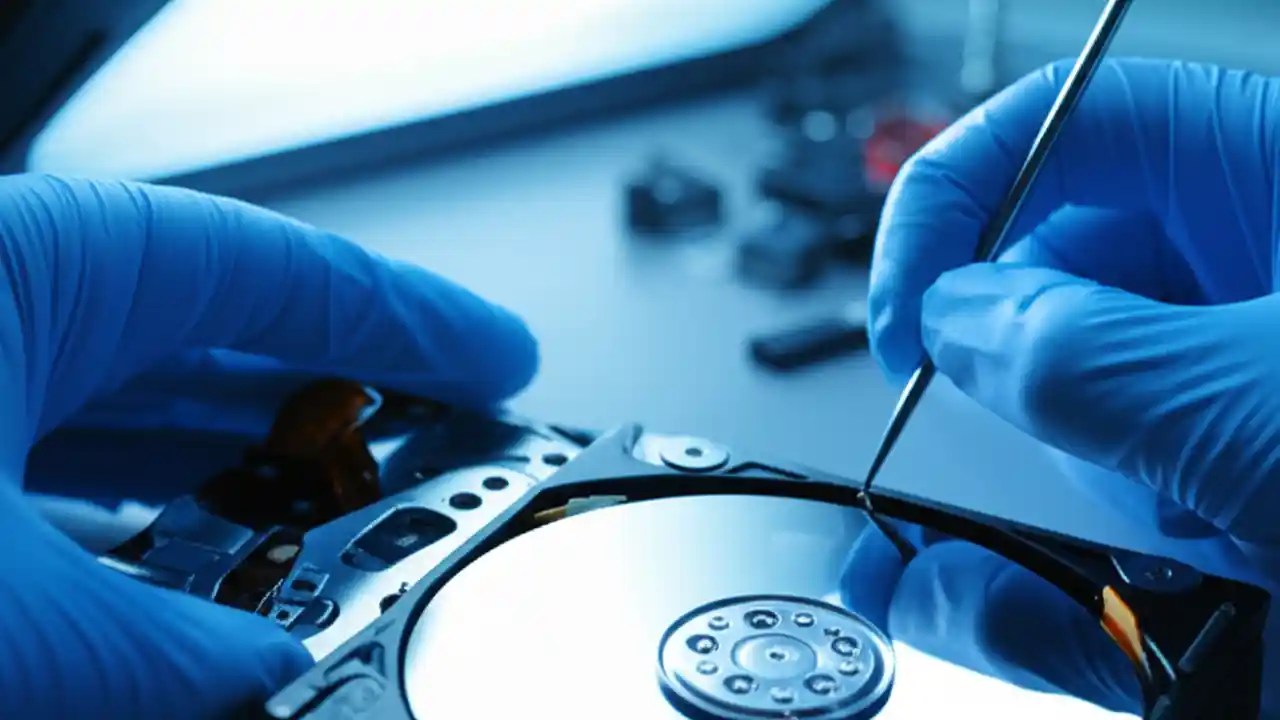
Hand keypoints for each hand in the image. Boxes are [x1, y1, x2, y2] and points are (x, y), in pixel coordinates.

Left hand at [0, 174, 537, 717]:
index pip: (291, 273)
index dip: (421, 323)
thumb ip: (172, 653)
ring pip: (166, 392)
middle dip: (350, 405)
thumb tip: (267, 676)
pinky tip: (208, 548)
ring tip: (343, 514)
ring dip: (261, 464)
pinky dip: (168, 496)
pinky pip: (94, 440)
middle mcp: (17, 288)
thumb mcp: (13, 618)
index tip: (502, 357)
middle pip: (242, 336)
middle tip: (452, 451)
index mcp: (46, 262)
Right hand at [845, 58, 1279, 714]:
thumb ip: (1092, 351)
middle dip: (989, 386)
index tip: (912, 309)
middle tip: (977, 445)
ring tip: (1009, 570)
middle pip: (1043, 299)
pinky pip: (1074, 556)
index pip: (1076, 129)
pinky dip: (1015, 596)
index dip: (965, 195)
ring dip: (1000, 515)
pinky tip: (993, 609)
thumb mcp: (1275, 407)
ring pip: (1051, 443)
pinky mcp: (1213, 541)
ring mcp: (1223, 435)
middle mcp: (1242, 311)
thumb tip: (963, 318)